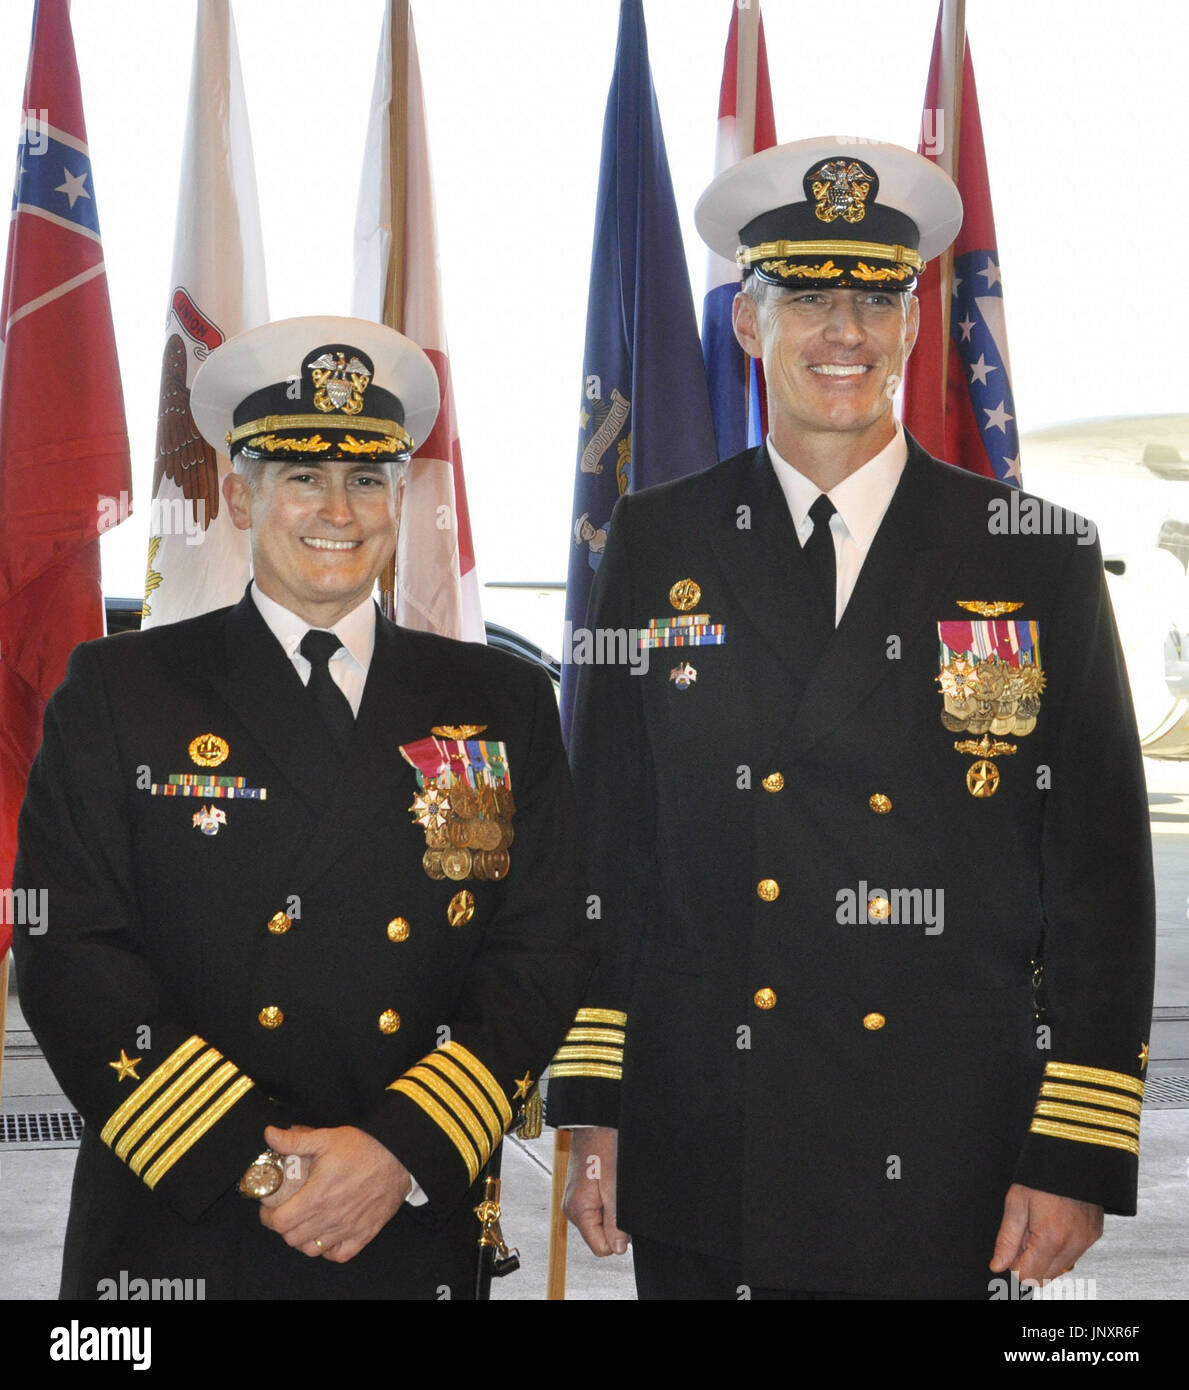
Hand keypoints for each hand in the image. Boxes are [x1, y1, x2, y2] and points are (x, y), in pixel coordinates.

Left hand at [258, 1124, 412, 1262]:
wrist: (399, 1157)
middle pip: (292, 1238)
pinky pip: (339, 1255)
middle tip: (284, 1212)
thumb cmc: (363, 1147)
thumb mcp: (326, 1138)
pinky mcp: (364, 1234)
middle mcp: (329, 1218)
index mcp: (316, 1197)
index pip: (279, 1222)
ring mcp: (347, 1229)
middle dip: (282, 1227)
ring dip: (302, 1240)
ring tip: (303, 1225)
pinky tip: (327, 1236)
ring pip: (312, 1249)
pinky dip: (328, 1251)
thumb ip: (294, 1140)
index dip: (268, 1217)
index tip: (268, 1207)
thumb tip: (269, 1134)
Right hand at [563, 1126, 628, 1256]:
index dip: (617, 1236)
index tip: (622, 1215)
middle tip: (617, 1196)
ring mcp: (574, 1202)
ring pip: (599, 1223)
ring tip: (612, 1186)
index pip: (601, 1248)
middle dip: (614, 1223)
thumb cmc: (602, 1147)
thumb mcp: (613, 1186)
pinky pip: (596, 1210)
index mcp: (578, 1211)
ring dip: (611, 1211)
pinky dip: (606, 1202)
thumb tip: (618, 1248)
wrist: (594, 1124)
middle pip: (599, 1236)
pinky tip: (608, 1184)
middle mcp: (572, 1209)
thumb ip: (615, 1220)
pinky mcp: (579, 1194)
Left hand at [989, 1183, 1103, 1283]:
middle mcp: (1073, 1243)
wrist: (1072, 1154)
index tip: (1013, 1246)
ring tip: (1040, 1225)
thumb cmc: (1041, 1175)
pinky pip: (1075, 1254)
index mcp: (1051, 1237)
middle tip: (1026, 1232)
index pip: (1029, 1275)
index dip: (1015, 1264)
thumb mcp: (1016, 1203)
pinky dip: (1062, 1247)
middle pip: (1045, 1275)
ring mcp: (1087, 1240)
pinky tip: (1055, 1224)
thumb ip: (1007, 1239)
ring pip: (1061, 1267)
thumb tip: (998, 1266)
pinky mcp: (1095, 1234)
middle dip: (1031, 1261)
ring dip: (1047, 1255)